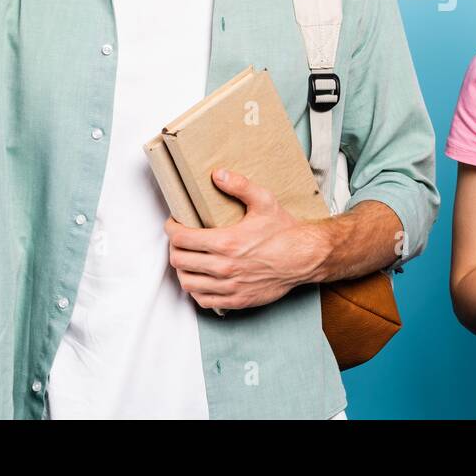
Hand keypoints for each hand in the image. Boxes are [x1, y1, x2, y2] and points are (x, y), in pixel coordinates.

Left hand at [163, 168, 326, 309]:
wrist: (304, 258)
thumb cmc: (285, 231)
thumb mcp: (265, 201)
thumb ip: (240, 186)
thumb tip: (218, 175)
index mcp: (226, 242)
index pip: (181, 238)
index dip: (171, 229)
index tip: (174, 224)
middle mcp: (224, 267)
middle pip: (179, 260)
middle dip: (174, 247)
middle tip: (181, 239)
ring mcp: (229, 286)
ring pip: (187, 282)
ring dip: (183, 269)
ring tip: (188, 258)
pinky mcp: (236, 300)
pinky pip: (203, 300)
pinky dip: (196, 290)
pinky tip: (201, 278)